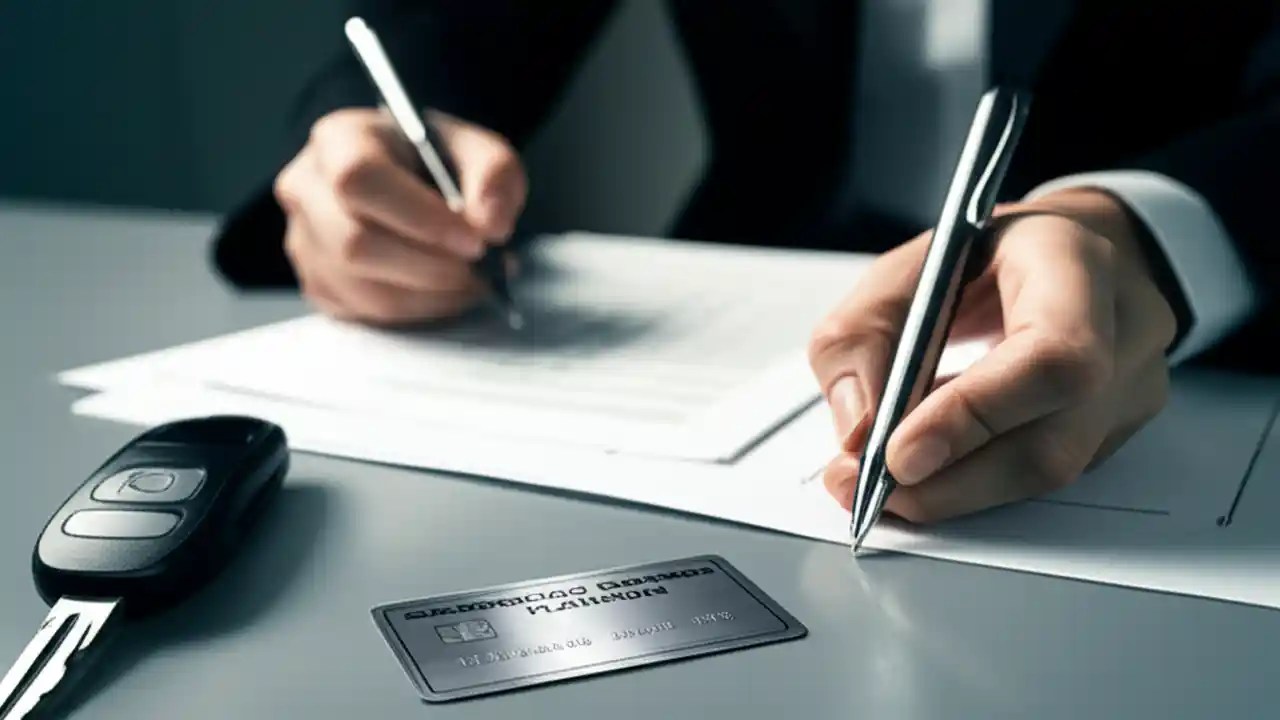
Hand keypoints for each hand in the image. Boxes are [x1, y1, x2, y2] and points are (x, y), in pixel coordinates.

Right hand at [273, 108, 526, 323]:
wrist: (411, 181)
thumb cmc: (438, 162)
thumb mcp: (479, 150)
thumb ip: (494, 176)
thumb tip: (490, 225)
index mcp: (339, 139)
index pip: (359, 179)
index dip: (419, 217)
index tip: (473, 240)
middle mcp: (305, 188)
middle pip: (354, 243)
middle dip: (429, 265)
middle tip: (477, 266)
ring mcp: (303, 240)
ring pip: (361, 288)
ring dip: (428, 294)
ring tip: (468, 280)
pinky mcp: (317, 283)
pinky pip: (363, 312)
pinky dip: (415, 310)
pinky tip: (441, 290)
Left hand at [808, 188, 1177, 522]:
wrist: (1063, 253)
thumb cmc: (985, 257)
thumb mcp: (903, 269)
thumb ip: (860, 337)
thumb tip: (859, 429)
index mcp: (1073, 261)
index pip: (1049, 355)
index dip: (973, 414)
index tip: (898, 455)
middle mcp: (1126, 327)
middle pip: (1052, 439)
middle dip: (950, 480)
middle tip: (870, 490)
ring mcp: (1135, 385)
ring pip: (1051, 473)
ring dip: (956, 493)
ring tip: (886, 488)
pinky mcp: (1118, 429)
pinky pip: (1047, 476)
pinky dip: (979, 484)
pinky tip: (933, 471)